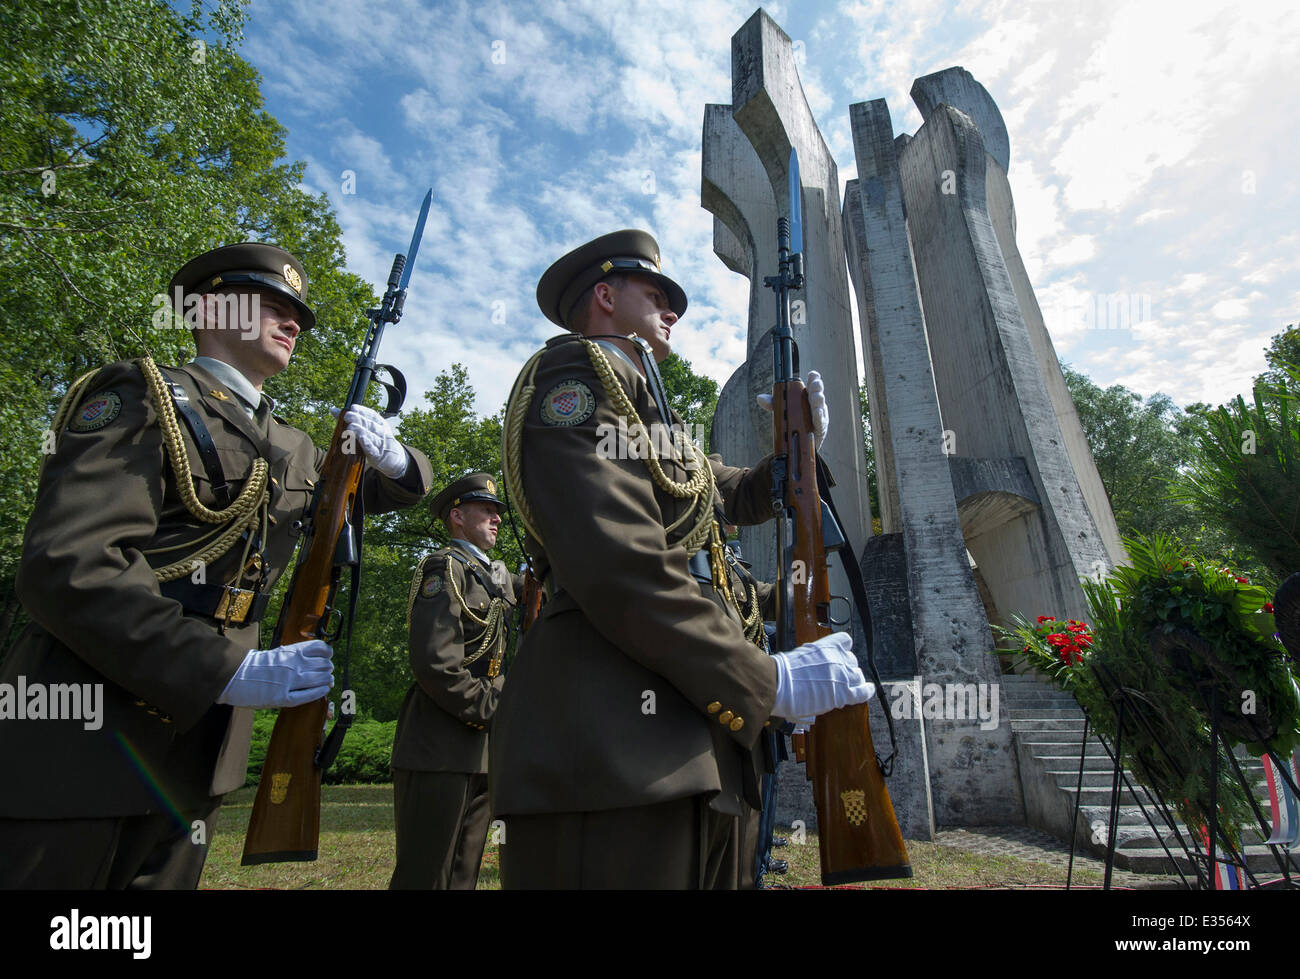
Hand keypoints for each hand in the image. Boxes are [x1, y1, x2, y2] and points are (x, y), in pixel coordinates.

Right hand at [217, 639, 333, 708]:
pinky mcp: (283, 697)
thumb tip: (314, 657)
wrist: (234, 675)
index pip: (320, 648)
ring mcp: (289, 681)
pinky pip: (308, 695)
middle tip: (326, 672)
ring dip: (327, 681)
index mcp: (291, 651)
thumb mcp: (278, 653)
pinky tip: (323, 690)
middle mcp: (293, 664)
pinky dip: (319, 692)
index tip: (326, 656)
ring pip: (320, 680)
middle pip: (323, 665)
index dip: (327, 653)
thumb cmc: (256, 665)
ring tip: (326, 682)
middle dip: (327, 669)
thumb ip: (295, 654)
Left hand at [330, 404, 407, 477]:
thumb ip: (351, 420)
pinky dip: (366, 443)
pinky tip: (361, 439)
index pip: (372, 415)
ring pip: (371, 436)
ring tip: (350, 426)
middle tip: (347, 415)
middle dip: (358, 419)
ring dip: (361, 431)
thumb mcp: (368, 429)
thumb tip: (333, 410)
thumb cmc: (376, 442)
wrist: (392, 459)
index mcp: (380, 424)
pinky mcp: (377, 455)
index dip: (362, 411)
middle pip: (370, 424)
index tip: (352, 407)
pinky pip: (372, 449)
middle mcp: (381, 432)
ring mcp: (380, 443)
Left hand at [756, 369, 829, 447]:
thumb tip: (760, 398)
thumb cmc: (794, 422)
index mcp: (807, 396)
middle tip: (813, 384)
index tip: (812, 374)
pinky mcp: (820, 428)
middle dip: (816, 387)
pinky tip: (817, 412)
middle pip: (817, 392)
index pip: (812, 384)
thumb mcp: (782, 410)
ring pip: (820, 405)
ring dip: (818, 400)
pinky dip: (819, 416)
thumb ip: (773, 403)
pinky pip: (820, 421)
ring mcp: (819, 415)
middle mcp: (815, 404)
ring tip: (816, 397)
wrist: (798, 444)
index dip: (814, 378)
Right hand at [770, 631, 873, 722]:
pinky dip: (867, 691)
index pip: (845, 641)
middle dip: (847, 668)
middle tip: (837, 677)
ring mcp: (842, 675)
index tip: (842, 654)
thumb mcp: (800, 654)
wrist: (779, 683)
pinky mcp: (843, 693)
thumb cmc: (783, 671)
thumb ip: (813, 657)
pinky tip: (868, 690)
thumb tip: (813, 665)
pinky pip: (862, 691)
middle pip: (852, 660)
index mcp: (826, 646)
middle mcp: (838, 658)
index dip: (844, 649)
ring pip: (858, 676)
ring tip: (846, 687)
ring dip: (853, 681)